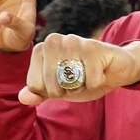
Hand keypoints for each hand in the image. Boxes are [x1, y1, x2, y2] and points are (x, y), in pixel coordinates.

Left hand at [18, 36, 139, 105]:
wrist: (116, 69)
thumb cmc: (85, 77)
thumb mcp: (59, 89)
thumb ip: (39, 93)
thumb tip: (22, 98)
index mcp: (40, 49)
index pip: (35, 85)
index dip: (52, 92)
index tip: (64, 83)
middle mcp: (53, 40)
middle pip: (49, 85)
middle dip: (66, 91)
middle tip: (79, 81)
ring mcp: (73, 41)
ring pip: (69, 82)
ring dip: (82, 87)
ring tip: (89, 75)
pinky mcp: (93, 47)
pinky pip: (90, 80)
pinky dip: (97, 82)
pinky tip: (101, 71)